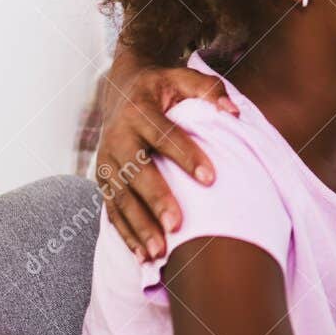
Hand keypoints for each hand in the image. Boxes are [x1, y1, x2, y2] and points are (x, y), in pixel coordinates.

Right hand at [95, 64, 238, 259]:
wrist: (119, 89)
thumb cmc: (161, 87)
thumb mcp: (182, 77)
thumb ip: (208, 90)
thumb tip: (233, 113)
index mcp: (139, 111)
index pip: (163, 135)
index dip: (186, 155)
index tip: (211, 178)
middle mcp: (117, 138)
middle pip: (137, 172)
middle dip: (156, 199)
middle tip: (177, 224)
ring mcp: (106, 162)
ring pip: (120, 197)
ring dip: (139, 225)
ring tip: (160, 251)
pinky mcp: (102, 180)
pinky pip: (112, 210)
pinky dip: (126, 234)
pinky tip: (143, 256)